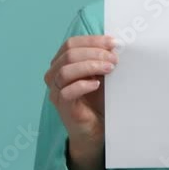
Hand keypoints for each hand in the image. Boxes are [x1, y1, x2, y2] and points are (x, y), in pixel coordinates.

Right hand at [43, 34, 117, 160]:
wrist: (96, 128)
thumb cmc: (98, 99)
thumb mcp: (101, 74)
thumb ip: (102, 59)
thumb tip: (114, 45)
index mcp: (61, 63)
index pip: (71, 44)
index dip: (92, 40)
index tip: (113, 43)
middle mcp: (54, 75)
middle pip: (69, 54)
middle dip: (94, 53)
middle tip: (114, 59)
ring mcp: (56, 91)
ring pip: (65, 71)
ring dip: (90, 66)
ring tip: (109, 69)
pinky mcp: (62, 107)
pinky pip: (66, 92)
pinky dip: (83, 85)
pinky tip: (97, 85)